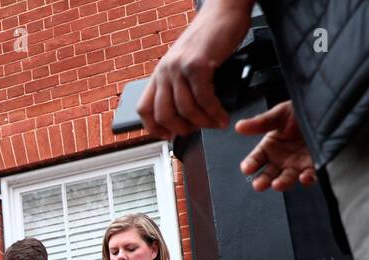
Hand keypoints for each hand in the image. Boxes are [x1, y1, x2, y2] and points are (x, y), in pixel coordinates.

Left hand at [137, 0, 255, 139]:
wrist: (224, 10)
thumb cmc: (210, 37)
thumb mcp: (186, 63)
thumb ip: (181, 85)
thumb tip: (186, 116)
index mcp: (160, 72)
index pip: (144, 109)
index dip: (153, 128)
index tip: (167, 137)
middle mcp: (165, 70)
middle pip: (163, 114)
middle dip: (181, 129)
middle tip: (196, 131)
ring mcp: (179, 67)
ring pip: (185, 110)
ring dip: (203, 123)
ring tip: (215, 123)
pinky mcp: (198, 65)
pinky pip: (204, 99)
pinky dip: (215, 112)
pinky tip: (222, 116)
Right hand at [235, 101, 316, 191]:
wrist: (326, 108)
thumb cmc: (301, 110)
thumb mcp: (280, 113)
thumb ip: (260, 122)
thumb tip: (239, 126)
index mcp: (270, 146)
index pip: (256, 159)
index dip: (250, 165)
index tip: (247, 168)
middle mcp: (281, 158)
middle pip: (268, 174)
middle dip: (263, 180)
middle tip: (259, 184)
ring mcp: (297, 164)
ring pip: (287, 178)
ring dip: (282, 183)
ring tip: (277, 184)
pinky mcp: (313, 165)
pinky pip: (310, 176)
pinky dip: (307, 179)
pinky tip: (304, 178)